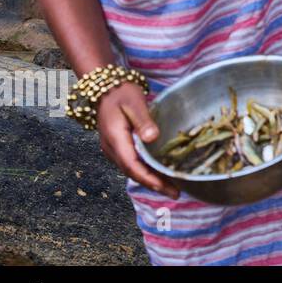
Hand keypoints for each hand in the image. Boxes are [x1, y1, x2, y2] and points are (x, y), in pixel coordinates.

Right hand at [98, 81, 179, 198]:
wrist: (105, 89)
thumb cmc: (122, 93)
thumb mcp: (135, 103)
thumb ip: (144, 121)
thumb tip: (152, 138)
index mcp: (115, 139)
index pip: (132, 165)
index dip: (149, 178)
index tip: (166, 186)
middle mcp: (112, 148)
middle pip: (133, 172)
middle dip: (154, 184)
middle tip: (176, 193)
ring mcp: (113, 149)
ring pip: (132, 170)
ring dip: (151, 180)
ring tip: (172, 187)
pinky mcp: (118, 148)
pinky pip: (132, 164)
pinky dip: (146, 171)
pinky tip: (160, 173)